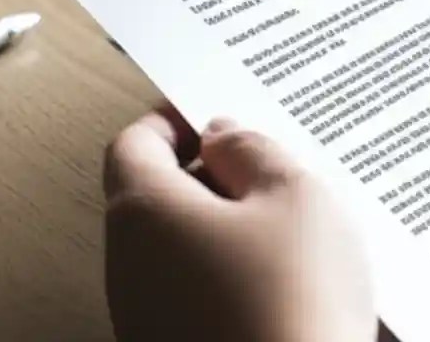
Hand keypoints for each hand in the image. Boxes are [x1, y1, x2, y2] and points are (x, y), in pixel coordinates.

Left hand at [103, 108, 376, 341]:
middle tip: (273, 169)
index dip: (176, 117)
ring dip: (232, 230)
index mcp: (145, 210)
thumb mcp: (295, 197)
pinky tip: (292, 287)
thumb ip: (254, 151)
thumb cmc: (291, 308)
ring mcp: (149, 317)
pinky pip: (202, 296)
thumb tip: (226, 136)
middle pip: (158, 196)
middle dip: (215, 175)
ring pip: (184, 249)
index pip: (136, 141)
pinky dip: (238, 278)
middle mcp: (131, 266)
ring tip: (298, 233)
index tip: (215, 112)